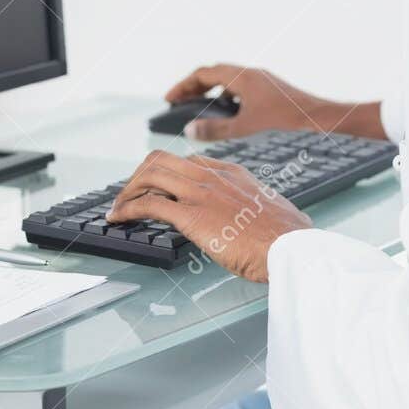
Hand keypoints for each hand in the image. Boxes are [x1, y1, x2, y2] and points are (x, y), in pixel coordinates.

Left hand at [107, 150, 311, 281]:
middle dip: (139, 177)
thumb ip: (261, 208)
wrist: (291, 248)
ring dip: (127, 191)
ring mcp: (201, 192)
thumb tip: (270, 219)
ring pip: (149, 176)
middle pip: (161, 160)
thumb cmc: (288, 237)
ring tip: (117, 208)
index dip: (165, 174)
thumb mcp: (273, 211)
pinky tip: (118, 218)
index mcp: (232, 172)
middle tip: (129, 195)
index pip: (188, 162)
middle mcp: (213, 176)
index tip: (156, 188)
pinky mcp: (191, 214)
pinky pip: (148, 204)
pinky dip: (127, 209)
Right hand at [165, 62, 385, 143]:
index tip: (169, 100)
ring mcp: (264, 83)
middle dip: (195, 88)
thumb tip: (189, 130)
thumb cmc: (287, 124)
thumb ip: (216, 130)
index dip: (183, 86)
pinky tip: (230, 120)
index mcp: (243, 77)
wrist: (324, 123)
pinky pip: (243, 91)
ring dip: (212, 94)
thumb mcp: (246, 129)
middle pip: (215, 74)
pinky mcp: (273, 93)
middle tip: (178, 103)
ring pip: (230, 82)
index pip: (204, 73)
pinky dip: (229, 101)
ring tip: (200, 111)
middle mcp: (253, 75)